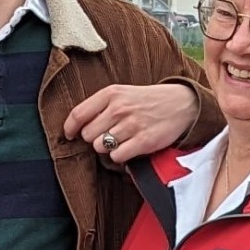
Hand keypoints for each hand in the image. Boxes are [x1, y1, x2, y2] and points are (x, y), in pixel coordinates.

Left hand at [62, 81, 201, 165]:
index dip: (69, 128)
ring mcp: (132, 125)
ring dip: (108, 148)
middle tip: (108, 134)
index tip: (69, 135)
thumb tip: (75, 127)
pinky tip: (129, 147)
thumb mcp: (122, 93)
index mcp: (111, 93)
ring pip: (101, 147)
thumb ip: (99, 106)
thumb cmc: (145, 101)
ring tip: (121, 139)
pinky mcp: (144, 141)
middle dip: (95, 138)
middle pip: (88, 135)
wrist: (181, 103)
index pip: (78, 115)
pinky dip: (120, 156)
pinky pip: (117, 156)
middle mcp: (120, 108)